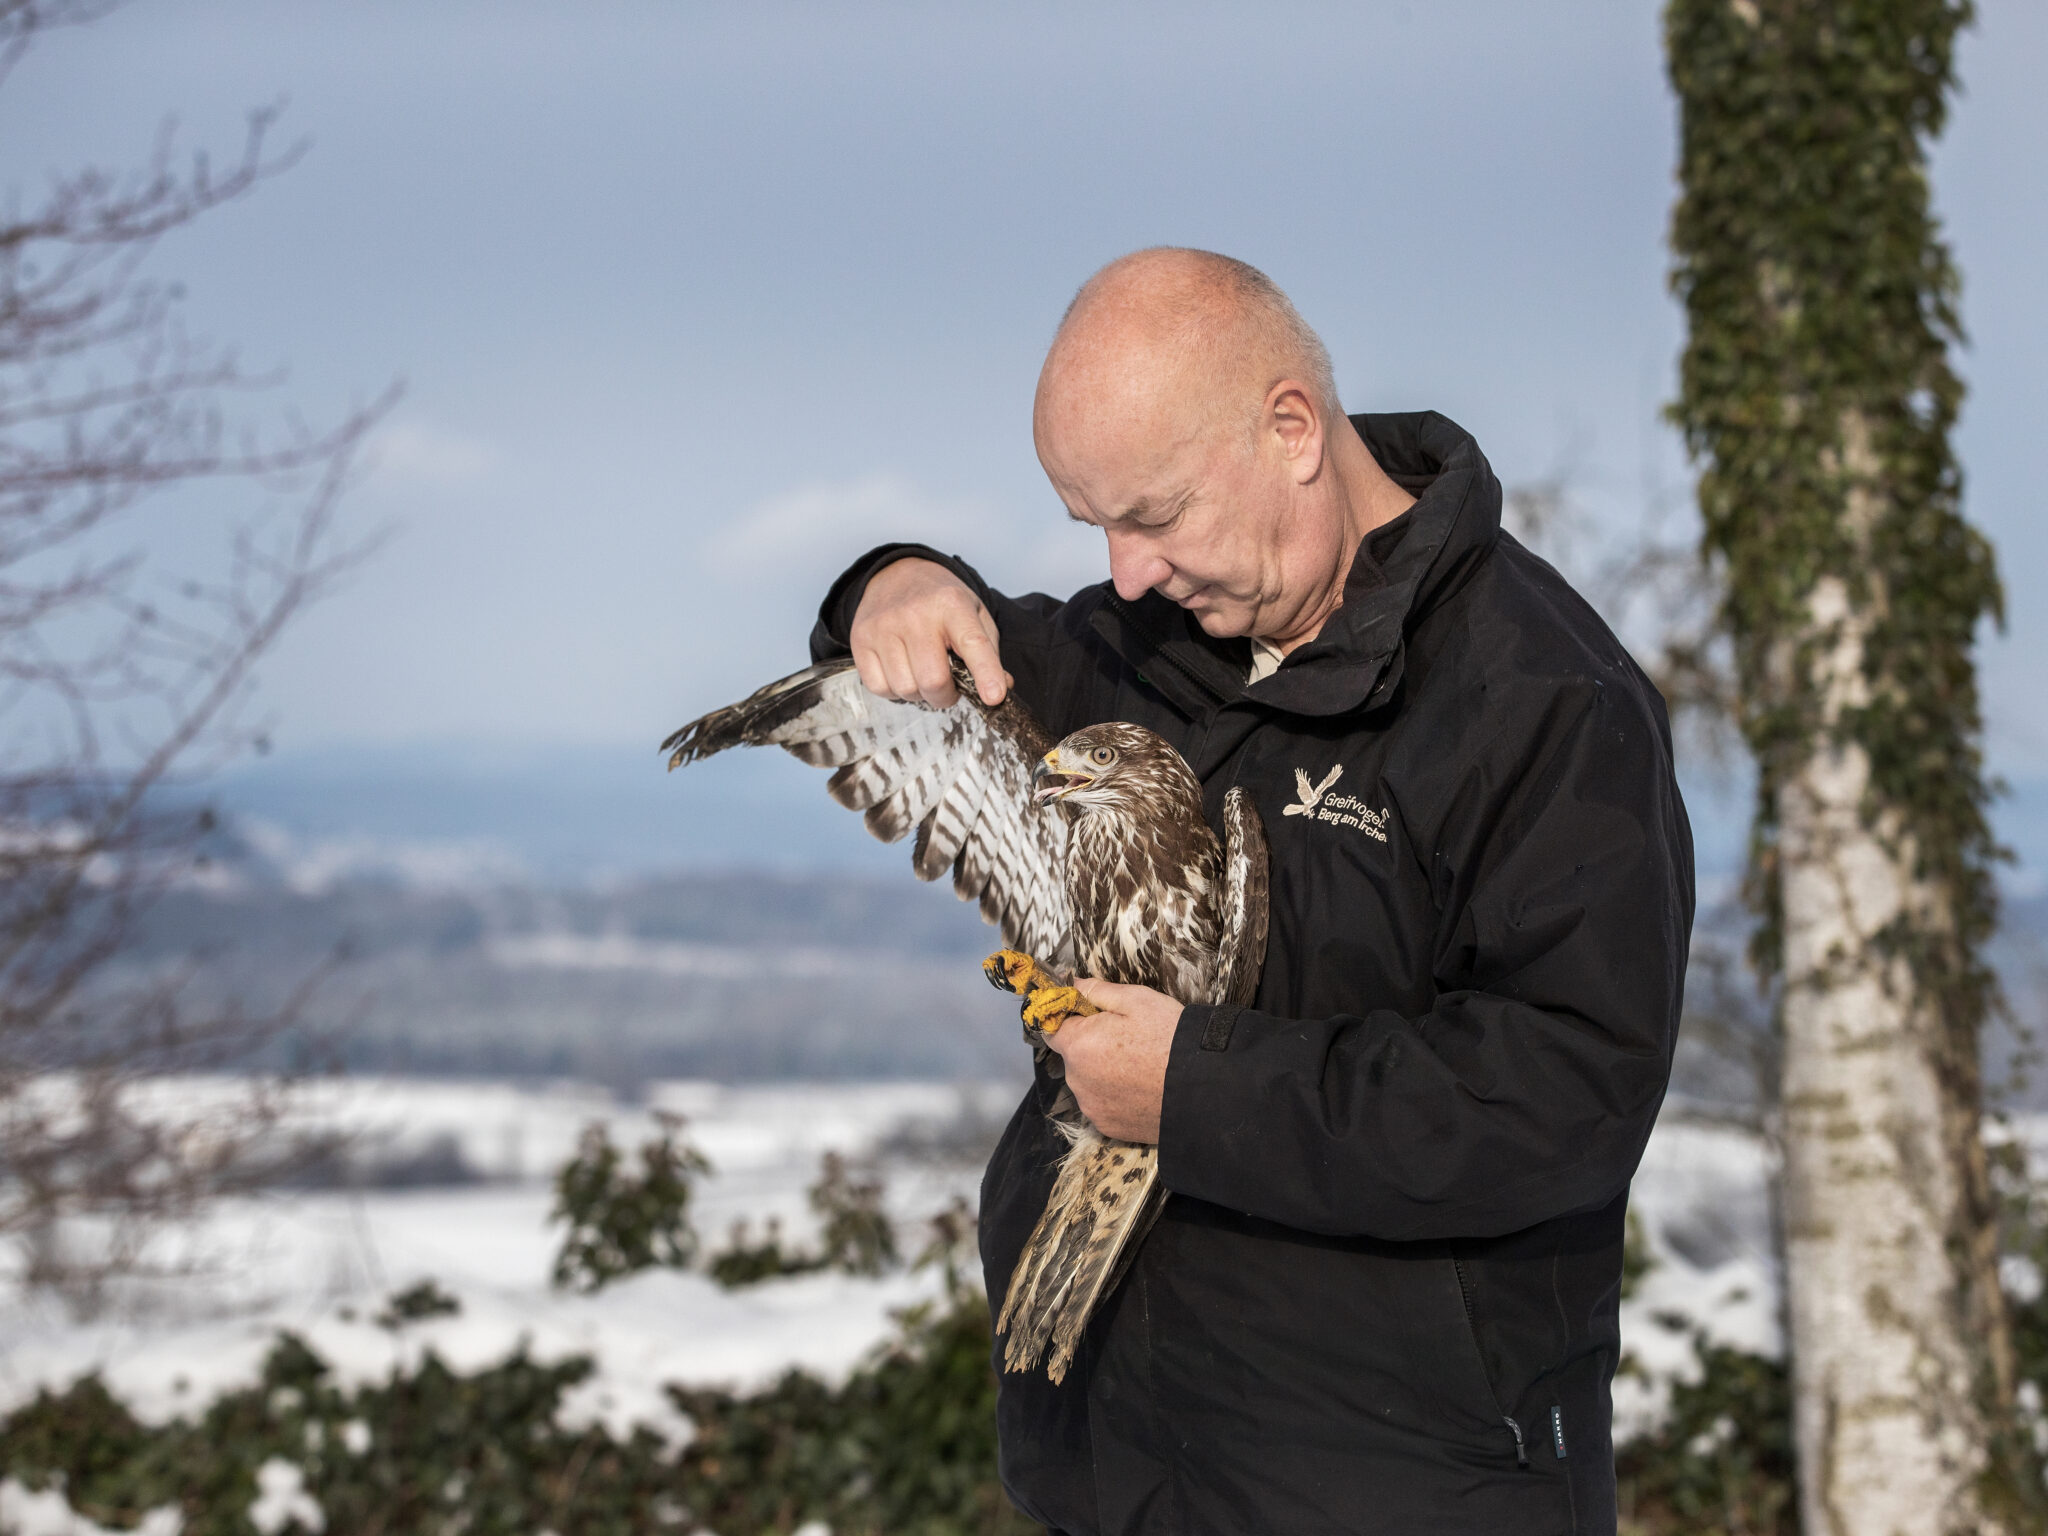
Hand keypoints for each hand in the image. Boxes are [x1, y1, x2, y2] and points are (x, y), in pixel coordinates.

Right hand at [848, 558, 1010, 708]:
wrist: (897, 574)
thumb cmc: (940, 601)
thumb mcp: (974, 614)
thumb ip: (988, 652)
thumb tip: (998, 691)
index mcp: (952, 604)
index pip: (973, 643)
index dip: (986, 674)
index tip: (993, 697)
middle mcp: (916, 613)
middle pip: (933, 680)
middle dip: (946, 696)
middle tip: (949, 686)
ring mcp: (884, 626)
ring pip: (906, 689)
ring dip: (919, 694)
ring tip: (923, 673)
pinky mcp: (861, 639)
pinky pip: (879, 688)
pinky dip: (894, 691)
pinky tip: (901, 672)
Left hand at [1046, 978, 1182, 1143]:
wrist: (1202, 1088)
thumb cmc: (1169, 1038)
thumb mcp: (1136, 999)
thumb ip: (1096, 991)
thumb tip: (1072, 984)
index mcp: (1078, 1045)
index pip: (1052, 1027)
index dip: (1070, 1019)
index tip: (1091, 1016)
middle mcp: (1077, 1080)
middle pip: (1073, 1057)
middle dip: (1091, 1046)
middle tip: (1127, 1040)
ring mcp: (1092, 1107)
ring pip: (1088, 1082)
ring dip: (1103, 1074)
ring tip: (1139, 1067)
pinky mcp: (1108, 1126)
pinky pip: (1103, 1105)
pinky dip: (1116, 1097)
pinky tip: (1141, 1088)